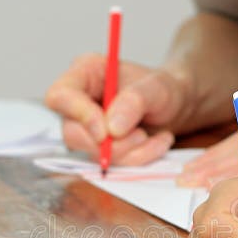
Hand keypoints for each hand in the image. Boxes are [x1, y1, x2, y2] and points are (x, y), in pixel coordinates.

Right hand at [45, 54, 190, 164]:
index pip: (61, 96)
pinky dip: (137, 159)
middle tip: (141, 136)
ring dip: (129, 153)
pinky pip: (111, 164)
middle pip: (72, 133)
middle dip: (110, 144)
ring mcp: (87, 128)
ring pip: (92, 154)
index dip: (79, 116)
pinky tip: (156, 144)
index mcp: (85, 73)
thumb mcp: (157, 87)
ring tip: (156, 138)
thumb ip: (134, 101)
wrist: (176, 107)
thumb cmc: (163, 89)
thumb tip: (111, 129)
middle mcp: (79, 102)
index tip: (105, 132)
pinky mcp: (100, 149)